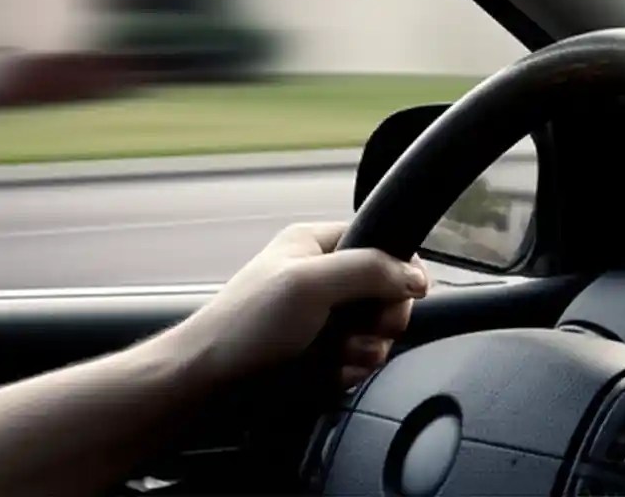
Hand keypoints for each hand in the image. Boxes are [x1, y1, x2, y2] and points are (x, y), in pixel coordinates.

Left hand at [168, 222, 429, 387]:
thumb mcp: (311, 282)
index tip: (405, 294)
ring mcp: (323, 317)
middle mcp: (324, 277)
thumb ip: (370, 270)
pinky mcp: (321, 352)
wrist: (207, 382)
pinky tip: (333, 373)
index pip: (383, 243)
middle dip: (384, 318)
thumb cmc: (245, 324)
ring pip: (377, 330)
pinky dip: (352, 370)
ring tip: (342, 357)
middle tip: (367, 332)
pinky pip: (359, 359)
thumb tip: (417, 277)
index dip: (400, 269)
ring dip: (368, 349)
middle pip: (388, 292)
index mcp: (318, 244)